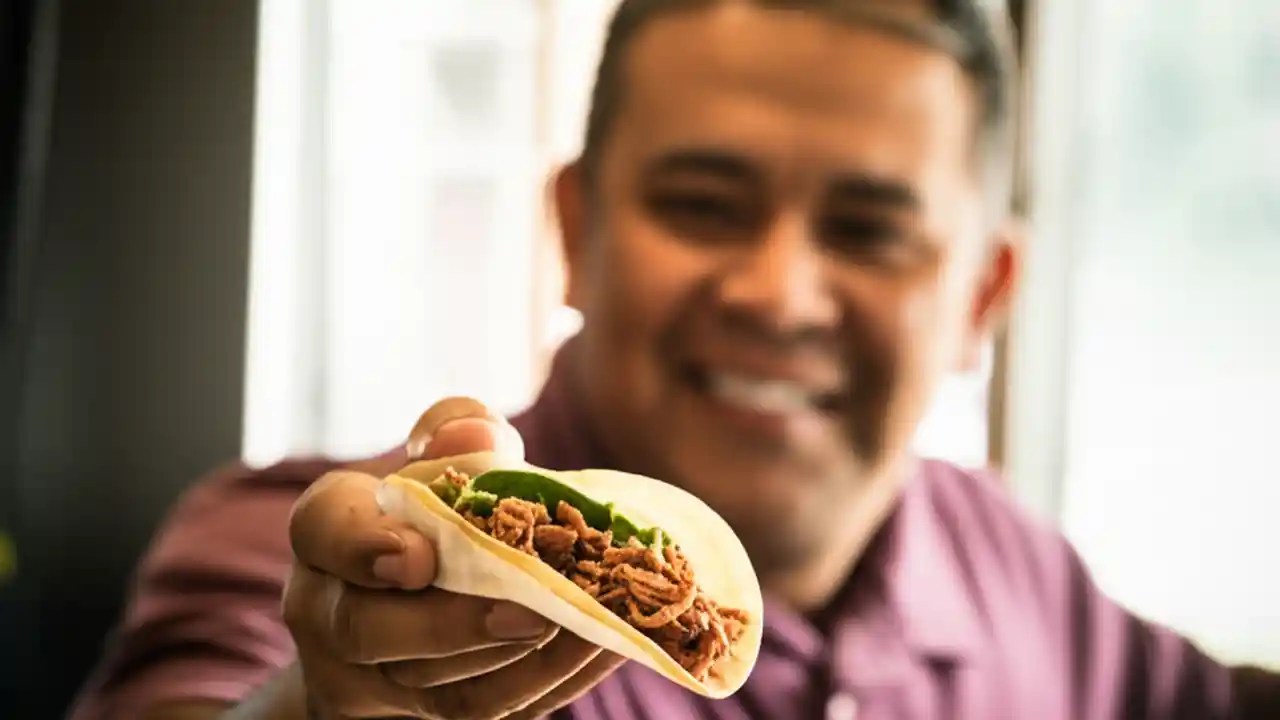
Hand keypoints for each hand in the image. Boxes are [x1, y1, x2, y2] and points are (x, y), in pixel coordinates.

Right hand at [282, 399, 623, 718]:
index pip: (324, 528)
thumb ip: (457, 432)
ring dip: (516, 658)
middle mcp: (329, 610)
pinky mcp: (423, 718)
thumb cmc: (433, 514)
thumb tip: (477, 435)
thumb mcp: (441, 460)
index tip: (419, 555)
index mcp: (330, 530)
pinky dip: (552, 680)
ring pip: (430, 686)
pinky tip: (603, 644)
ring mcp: (372, 679)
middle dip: (452, 624)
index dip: (364, 544)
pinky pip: (484, 710)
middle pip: (366, 630)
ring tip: (593, 623)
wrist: (418, 600)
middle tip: (531, 609)